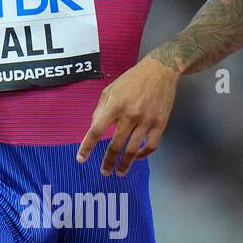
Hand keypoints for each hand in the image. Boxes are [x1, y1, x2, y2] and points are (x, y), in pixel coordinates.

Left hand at [76, 56, 179, 175]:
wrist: (161, 70)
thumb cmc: (132, 79)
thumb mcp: (110, 89)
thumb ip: (100, 109)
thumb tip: (94, 127)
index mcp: (115, 105)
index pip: (97, 131)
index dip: (87, 147)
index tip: (81, 159)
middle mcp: (130, 115)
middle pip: (115, 145)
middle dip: (108, 162)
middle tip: (104, 172)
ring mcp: (146, 120)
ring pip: (133, 149)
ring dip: (125, 164)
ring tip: (120, 172)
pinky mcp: (160, 123)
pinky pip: (151, 145)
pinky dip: (143, 155)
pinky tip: (137, 158)